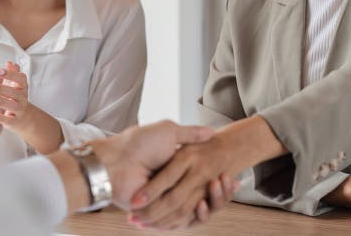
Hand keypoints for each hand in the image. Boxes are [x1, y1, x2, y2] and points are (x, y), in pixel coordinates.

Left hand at [0, 61, 29, 131]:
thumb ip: (11, 73)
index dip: (10, 74)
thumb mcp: (13, 84)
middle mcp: (23, 98)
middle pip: (14, 92)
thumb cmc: (13, 97)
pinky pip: (7, 119)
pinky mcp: (14, 121)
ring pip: (11, 105)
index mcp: (23, 86)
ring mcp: (19, 110)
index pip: (21, 78)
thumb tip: (9, 62)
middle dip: (0, 88)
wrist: (20, 117)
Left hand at [128, 115, 283, 230]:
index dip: (218, 179)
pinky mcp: (157, 213)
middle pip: (203, 195)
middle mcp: (172, 186)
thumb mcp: (169, 132)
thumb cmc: (140, 143)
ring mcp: (165, 200)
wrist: (117, 160)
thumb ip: (191, 134)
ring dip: (212, 201)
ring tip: (222, 188)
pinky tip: (205, 204)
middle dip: (220, 191)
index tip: (233, 175)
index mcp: (175, 169)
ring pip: (195, 208)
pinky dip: (196, 214)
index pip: (203, 179)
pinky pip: (180, 219)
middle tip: (233, 182)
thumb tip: (212, 131)